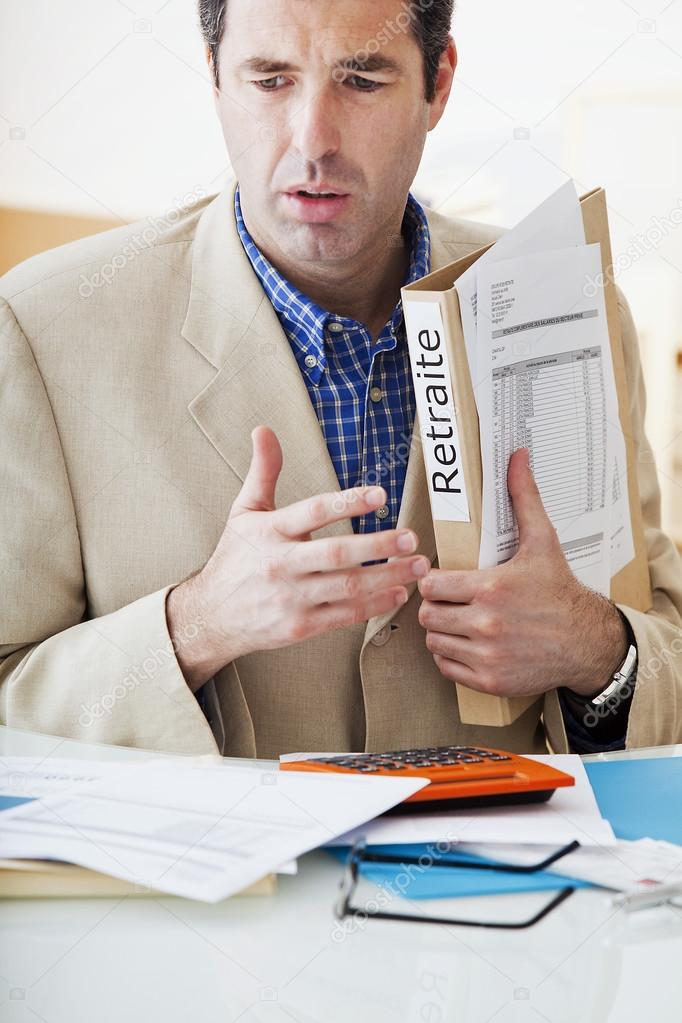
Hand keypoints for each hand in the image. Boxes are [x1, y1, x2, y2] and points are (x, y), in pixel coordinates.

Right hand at [168, 426, 429, 689]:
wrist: (211, 616)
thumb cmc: (234, 559)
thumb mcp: (244, 512)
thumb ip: (263, 472)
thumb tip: (263, 431)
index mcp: (270, 531)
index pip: (314, 512)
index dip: (348, 502)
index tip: (381, 495)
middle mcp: (281, 564)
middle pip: (337, 553)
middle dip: (379, 545)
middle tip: (411, 537)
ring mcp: (291, 598)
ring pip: (347, 587)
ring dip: (387, 577)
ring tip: (417, 567)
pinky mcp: (299, 627)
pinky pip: (343, 616)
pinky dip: (373, 606)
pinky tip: (397, 593)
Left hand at [417, 448, 627, 700]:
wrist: (587, 641)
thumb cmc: (559, 590)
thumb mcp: (542, 541)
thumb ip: (523, 498)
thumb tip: (517, 457)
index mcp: (491, 588)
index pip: (431, 585)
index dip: (434, 582)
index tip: (445, 580)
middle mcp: (486, 623)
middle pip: (427, 615)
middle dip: (435, 606)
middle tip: (450, 602)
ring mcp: (487, 655)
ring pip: (434, 642)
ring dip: (441, 632)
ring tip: (458, 622)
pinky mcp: (490, 680)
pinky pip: (447, 668)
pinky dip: (451, 658)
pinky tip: (467, 644)